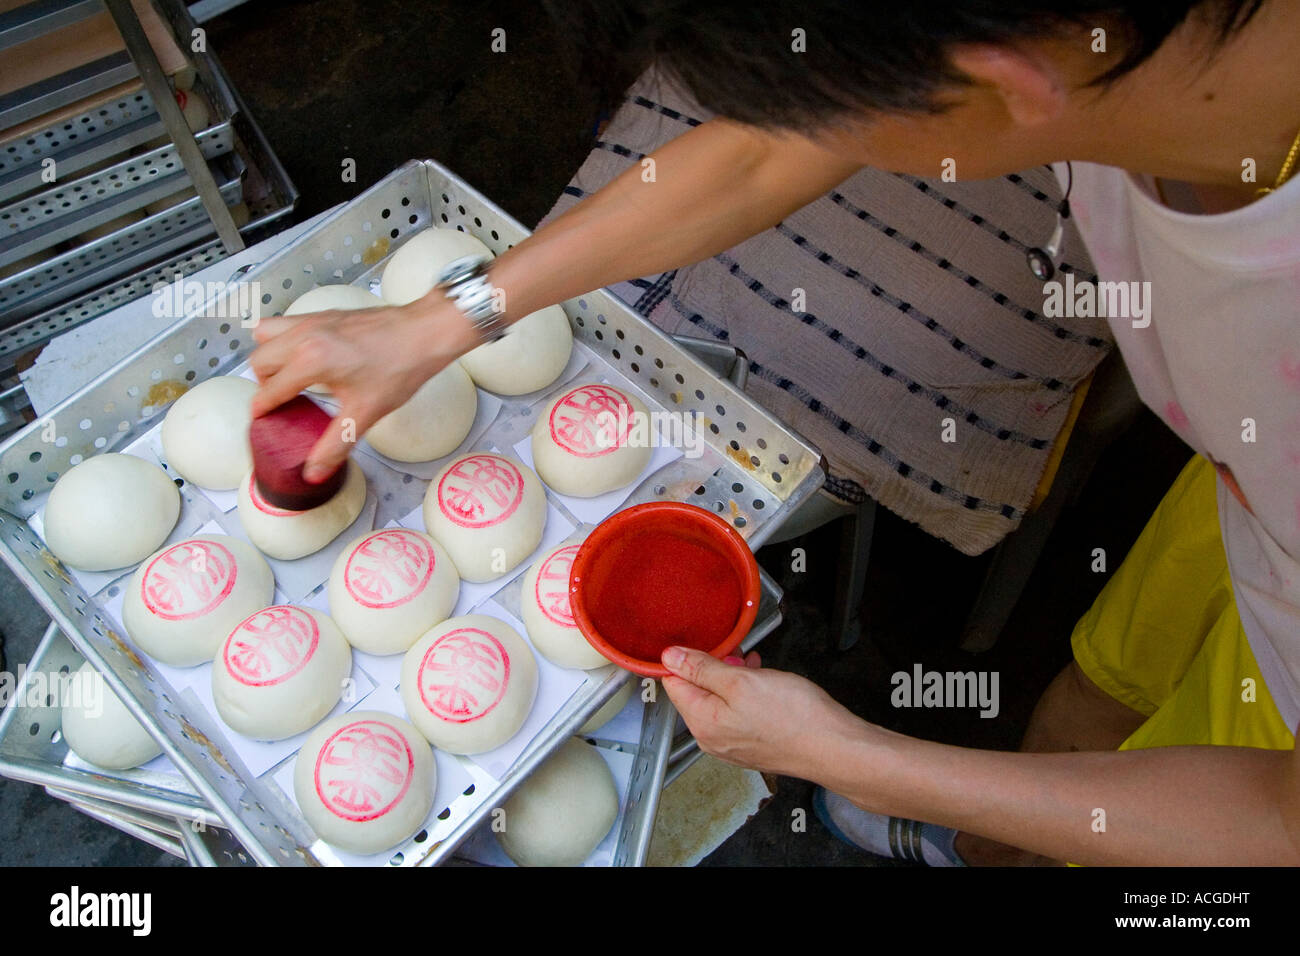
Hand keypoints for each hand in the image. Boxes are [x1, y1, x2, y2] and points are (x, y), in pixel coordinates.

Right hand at [248, 298, 476, 480]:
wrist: (425, 333)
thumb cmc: (401, 367)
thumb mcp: (366, 413)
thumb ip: (335, 445)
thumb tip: (315, 471)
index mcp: (310, 360)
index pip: (269, 390)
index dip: (262, 410)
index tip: (263, 421)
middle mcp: (304, 335)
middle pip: (259, 361)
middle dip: (263, 384)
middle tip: (281, 403)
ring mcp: (314, 320)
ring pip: (266, 335)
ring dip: (270, 357)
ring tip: (289, 378)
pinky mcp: (325, 314)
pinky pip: (287, 324)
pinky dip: (285, 341)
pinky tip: (307, 359)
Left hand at [660, 645, 865, 778]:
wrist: (834, 747)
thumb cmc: (794, 718)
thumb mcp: (741, 680)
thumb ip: (701, 668)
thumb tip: (670, 657)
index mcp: (702, 723)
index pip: (673, 684)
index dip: (684, 659)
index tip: (702, 645)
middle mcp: (712, 739)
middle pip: (697, 692)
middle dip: (713, 667)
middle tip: (735, 654)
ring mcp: (732, 745)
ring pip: (720, 700)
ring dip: (733, 678)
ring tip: (755, 667)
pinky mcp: (752, 745)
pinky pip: (738, 713)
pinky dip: (747, 694)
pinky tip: (765, 683)